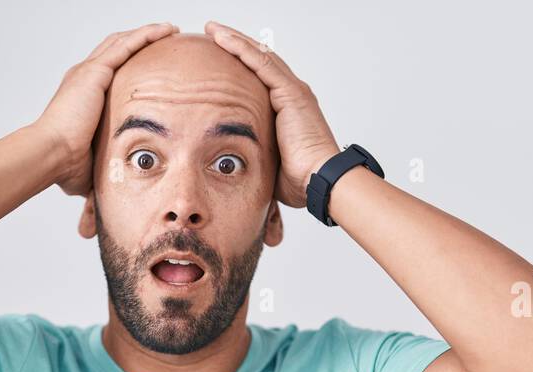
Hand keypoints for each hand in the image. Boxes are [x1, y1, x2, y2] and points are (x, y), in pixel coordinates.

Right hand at [32, 22, 180, 196]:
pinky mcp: (95, 71)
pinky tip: (165, 30)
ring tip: (170, 30)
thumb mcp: (88, 164)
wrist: (51, 155)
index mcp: (80, 96)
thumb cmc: (63, 165)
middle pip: (115, 50)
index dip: (127, 65)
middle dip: (139, 43)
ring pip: (122, 42)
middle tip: (164, 40)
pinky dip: (146, 34)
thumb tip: (105, 191)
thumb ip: (100, 167)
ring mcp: (88, 72)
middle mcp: (83, 78)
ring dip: (147, 34)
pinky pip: (127, 45)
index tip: (148, 67)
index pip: (107, 73)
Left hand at [204, 21, 339, 207]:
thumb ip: (255, 153)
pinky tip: (223, 39)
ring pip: (260, 55)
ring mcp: (293, 91)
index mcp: (288, 109)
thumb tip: (235, 164)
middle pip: (260, 61)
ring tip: (213, 29)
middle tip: (213, 34)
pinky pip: (262, 63)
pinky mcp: (290, 92)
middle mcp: (293, 95)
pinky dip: (242, 48)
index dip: (240, 65)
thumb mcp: (269, 162)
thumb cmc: (299, 179)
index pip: (261, 78)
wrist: (319, 181)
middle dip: (236, 46)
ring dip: (235, 41)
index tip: (218, 59)